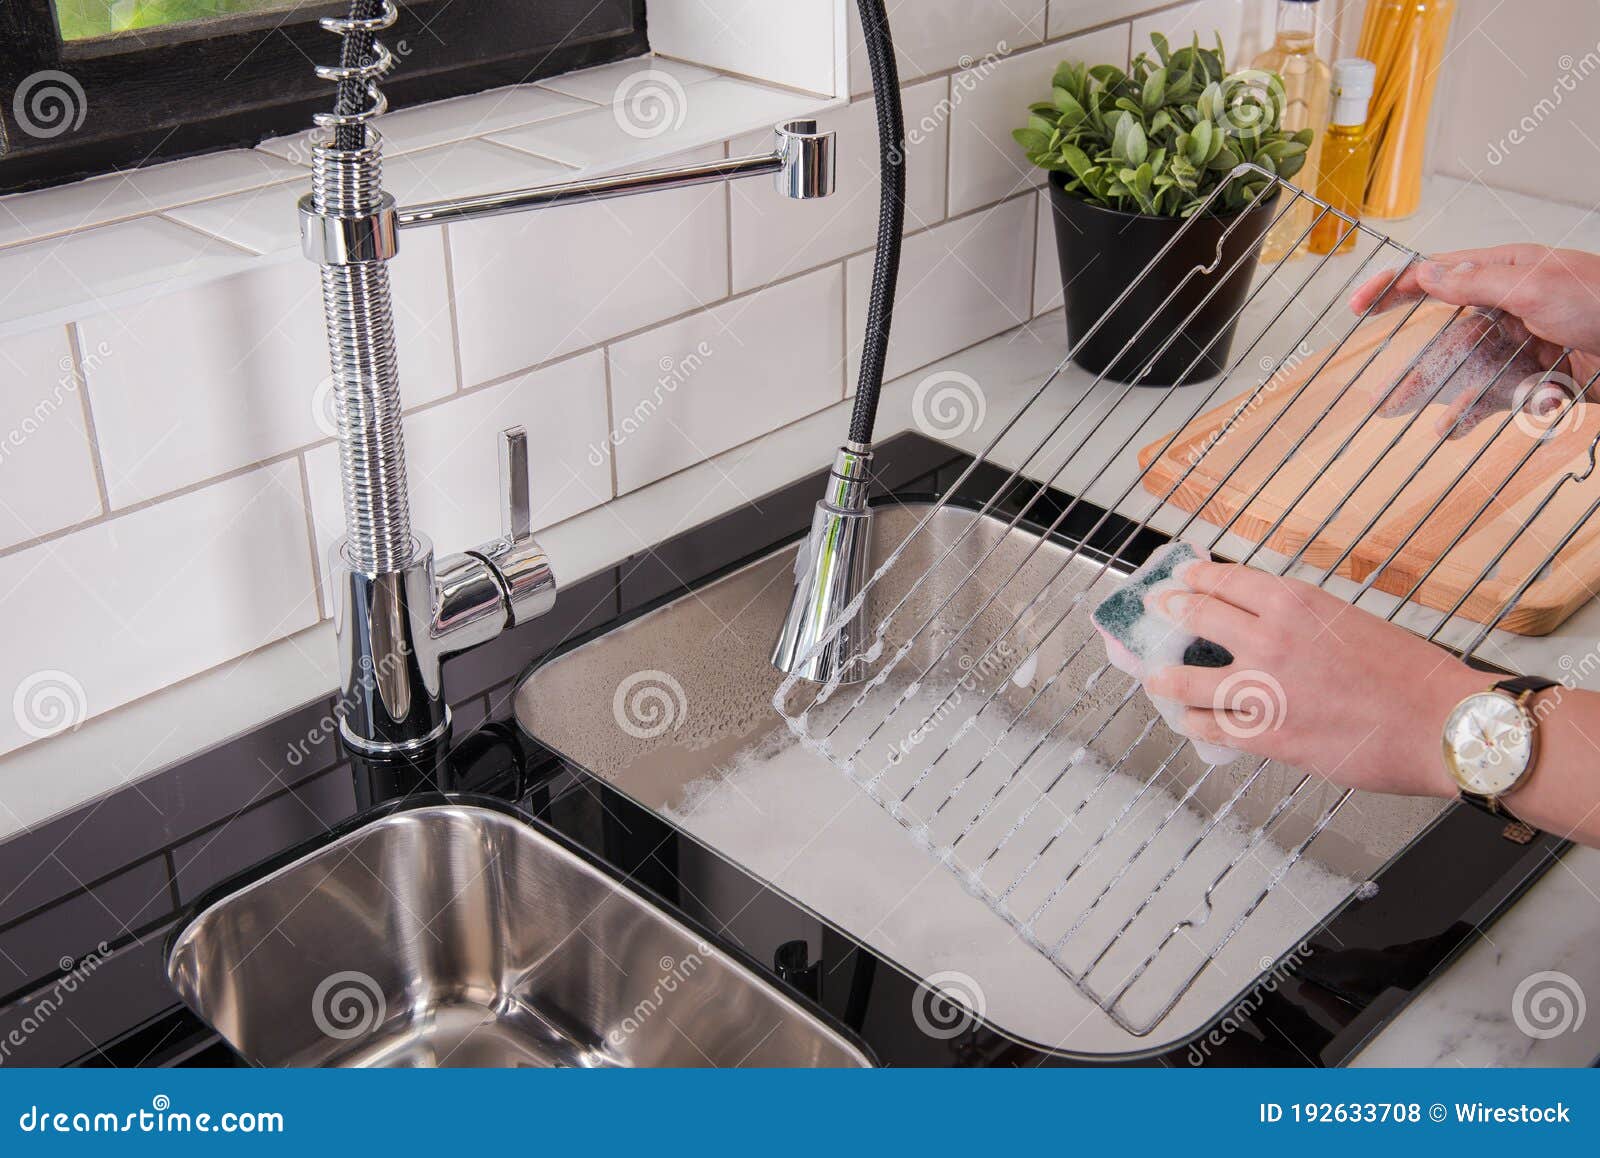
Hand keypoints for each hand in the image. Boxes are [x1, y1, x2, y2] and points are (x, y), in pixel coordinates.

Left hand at [1141, 561, 1483, 797]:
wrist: (1442, 724)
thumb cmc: (1411, 674)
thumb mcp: (1350, 621)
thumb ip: (1302, 622)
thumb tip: (1268, 625)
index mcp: (1293, 602)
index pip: (1225, 580)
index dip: (1195, 578)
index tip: (1182, 577)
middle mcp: (1268, 639)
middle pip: (1196, 617)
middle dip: (1169, 613)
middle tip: (1157, 612)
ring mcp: (1261, 690)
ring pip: (1185, 681)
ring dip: (1165, 678)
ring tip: (1156, 679)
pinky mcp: (1267, 736)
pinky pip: (1211, 728)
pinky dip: (1195, 723)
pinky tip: (1191, 721)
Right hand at [1348, 245, 1599, 438]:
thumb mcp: (1536, 285)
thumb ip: (1476, 282)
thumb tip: (1427, 273)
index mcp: (1504, 272)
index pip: (1435, 276)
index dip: (1393, 290)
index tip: (1358, 308)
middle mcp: (1509, 307)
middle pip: (1447, 340)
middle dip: (1418, 373)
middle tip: (1385, 404)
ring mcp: (1524, 343)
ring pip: (1471, 375)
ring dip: (1449, 402)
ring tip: (1430, 429)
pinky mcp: (1540, 376)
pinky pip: (1501, 396)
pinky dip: (1486, 412)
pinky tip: (1466, 426)